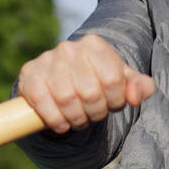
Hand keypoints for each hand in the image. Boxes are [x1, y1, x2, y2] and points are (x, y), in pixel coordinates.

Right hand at [17, 34, 155, 133]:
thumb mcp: (121, 83)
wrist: (57, 83)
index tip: (111, 105)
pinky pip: (43, 103)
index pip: (113, 79)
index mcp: (95, 45)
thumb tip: (136, 95)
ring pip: (66, 99)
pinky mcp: (29, 74)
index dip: (115, 101)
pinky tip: (61, 123)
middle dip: (95, 113)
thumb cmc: (95, 83)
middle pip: (90, 92)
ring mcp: (47, 60)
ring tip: (78, 120)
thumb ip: (139, 87)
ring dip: (75, 119)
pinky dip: (55, 121)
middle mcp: (70, 48)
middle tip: (92, 116)